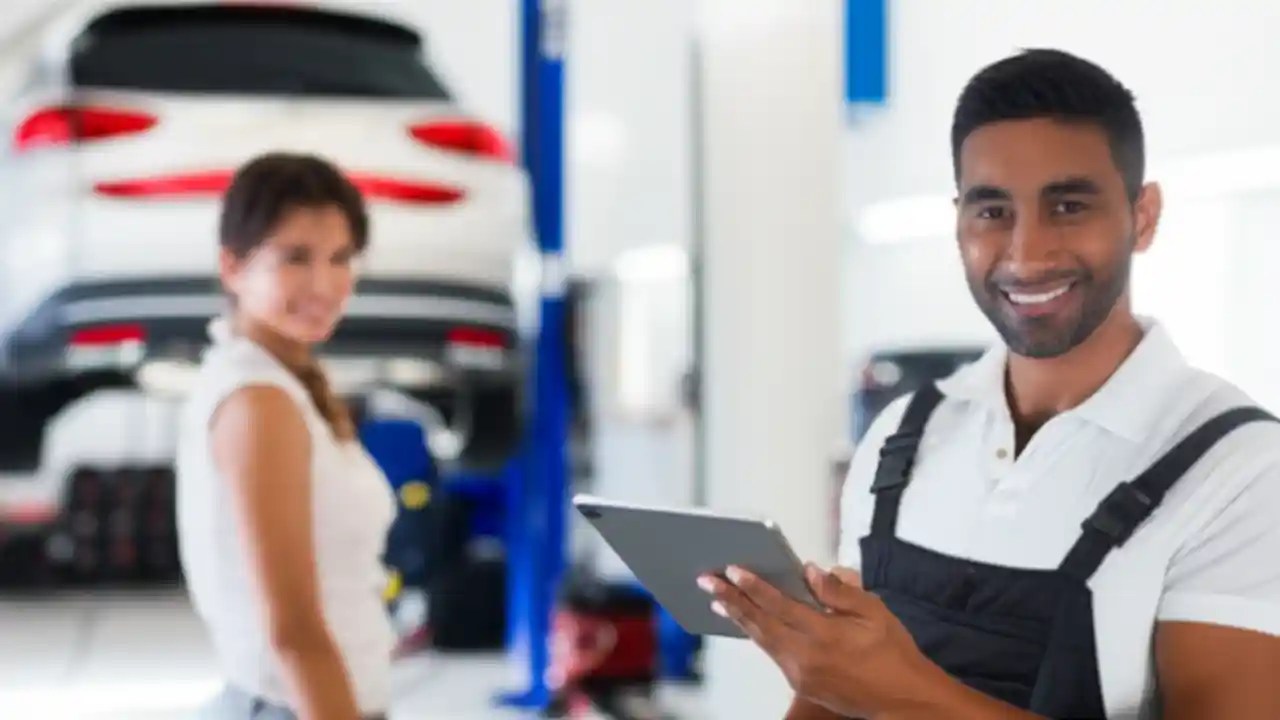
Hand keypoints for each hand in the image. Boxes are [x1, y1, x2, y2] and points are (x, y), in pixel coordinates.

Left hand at [699, 564, 945, 718]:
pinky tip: (749, 622)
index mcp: (825, 635)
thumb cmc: (892, 651)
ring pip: (763, 640)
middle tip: (707, 582)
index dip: (754, 586)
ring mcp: (801, 674)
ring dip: (740, 618)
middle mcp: (806, 657)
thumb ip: (839, 591)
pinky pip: (773, 653)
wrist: (904, 698)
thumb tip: (810, 571)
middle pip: (761, 623)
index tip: (733, 570)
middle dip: (732, 600)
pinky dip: (758, 635)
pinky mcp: (801, 683)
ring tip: (719, 600)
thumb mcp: (874, 612)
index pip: (780, 605)